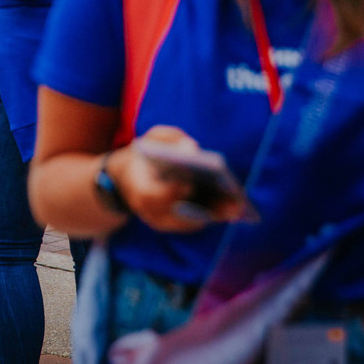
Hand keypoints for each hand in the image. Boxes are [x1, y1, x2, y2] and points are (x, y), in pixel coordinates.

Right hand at [114, 126, 240, 232]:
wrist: (127, 175)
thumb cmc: (145, 153)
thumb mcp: (153, 138)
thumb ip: (170, 138)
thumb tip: (193, 148)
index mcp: (137, 185)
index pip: (151, 195)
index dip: (169, 192)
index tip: (188, 184)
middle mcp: (145, 210)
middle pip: (176, 215)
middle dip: (205, 209)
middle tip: (231, 204)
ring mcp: (155, 221)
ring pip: (186, 223)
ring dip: (212, 215)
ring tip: (237, 207)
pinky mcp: (167, 225)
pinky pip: (190, 224)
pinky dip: (209, 216)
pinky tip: (229, 208)